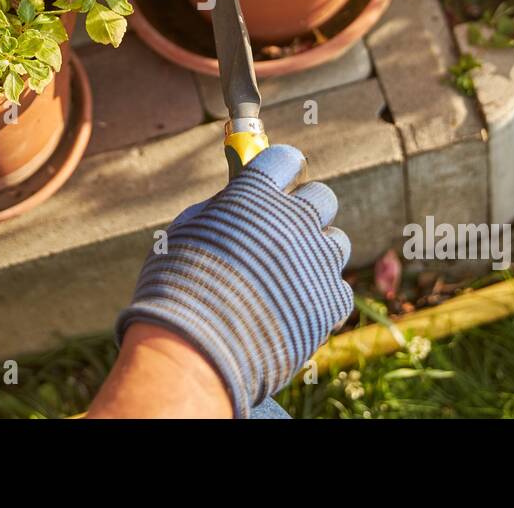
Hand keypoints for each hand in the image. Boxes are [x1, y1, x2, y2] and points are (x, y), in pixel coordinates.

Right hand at [114, 145, 352, 417]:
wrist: (191, 353)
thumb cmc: (174, 291)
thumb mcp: (185, 233)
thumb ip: (219, 210)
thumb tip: (237, 203)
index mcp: (253, 195)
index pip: (283, 159)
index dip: (282, 167)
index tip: (282, 176)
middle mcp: (292, 220)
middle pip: (321, 197)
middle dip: (306, 210)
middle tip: (286, 230)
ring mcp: (316, 261)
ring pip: (336, 243)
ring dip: (316, 253)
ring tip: (289, 275)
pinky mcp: (329, 302)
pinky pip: (338, 288)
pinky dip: (321, 294)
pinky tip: (296, 306)